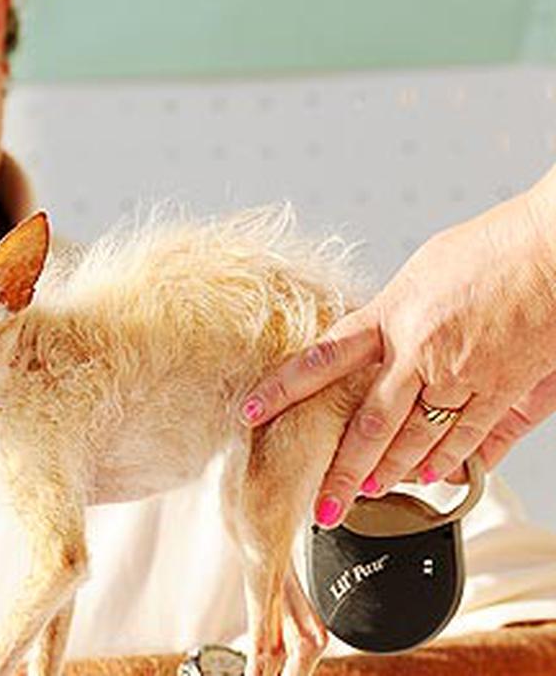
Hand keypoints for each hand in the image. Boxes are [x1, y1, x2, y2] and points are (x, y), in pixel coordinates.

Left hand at [239, 186, 555, 527]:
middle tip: (322, 504)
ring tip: (365, 494)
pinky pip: (466, 438)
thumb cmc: (492, 249)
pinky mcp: (501, 389)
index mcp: (391, 314)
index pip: (321, 359)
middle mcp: (419, 350)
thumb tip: (371, 335)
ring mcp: (461, 374)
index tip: (251, 412)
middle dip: (342, 471)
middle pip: (369, 424)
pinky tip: (425, 476)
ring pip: (416, 441)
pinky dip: (444, 462)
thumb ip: (393, 313)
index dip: (282, 389)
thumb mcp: (422, 272)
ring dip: (388, 473)